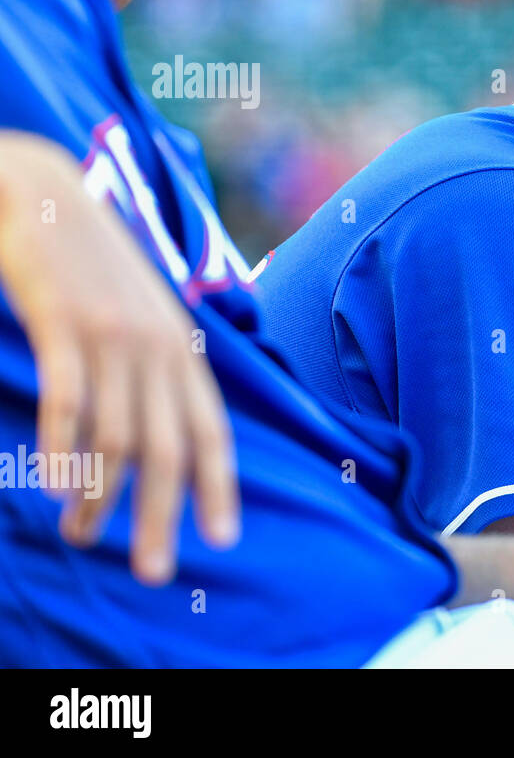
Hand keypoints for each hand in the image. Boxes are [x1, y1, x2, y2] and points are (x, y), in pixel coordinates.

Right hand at [0, 131, 238, 583]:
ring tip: (80, 537)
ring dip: (98, 497)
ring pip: (115, 438)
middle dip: (163, 516)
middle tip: (153, 570)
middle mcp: (158, 346)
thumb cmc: (93, 261)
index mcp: (181, 346)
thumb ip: (161, 360)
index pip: (212, 429)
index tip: (221, 538)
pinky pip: (66, 401)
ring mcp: (112, 335)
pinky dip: (60, 448)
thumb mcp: (145, 309)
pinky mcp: (64, 324)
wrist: (44, 191)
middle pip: (168, 448)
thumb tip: (170, 419)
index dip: (218, 485)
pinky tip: (50, 487)